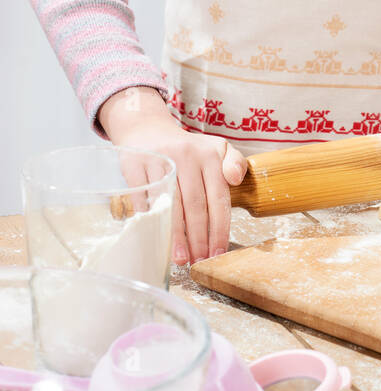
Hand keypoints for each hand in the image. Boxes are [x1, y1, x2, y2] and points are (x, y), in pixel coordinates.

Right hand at [97, 86, 247, 263]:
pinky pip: (143, 198)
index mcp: (209, 155)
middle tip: (199, 261)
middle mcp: (185, 156)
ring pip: (170, 204)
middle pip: (194, 205)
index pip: (218, 197)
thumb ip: (235, 163)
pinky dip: (149, 220)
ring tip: (181, 259)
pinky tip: (154, 238)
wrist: (148, 128)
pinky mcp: (135, 164)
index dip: (219, 228)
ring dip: (175, 235)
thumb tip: (236, 180)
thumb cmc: (188, 148)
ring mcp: (159, 159)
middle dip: (198, 238)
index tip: (218, 252)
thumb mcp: (217, 148)